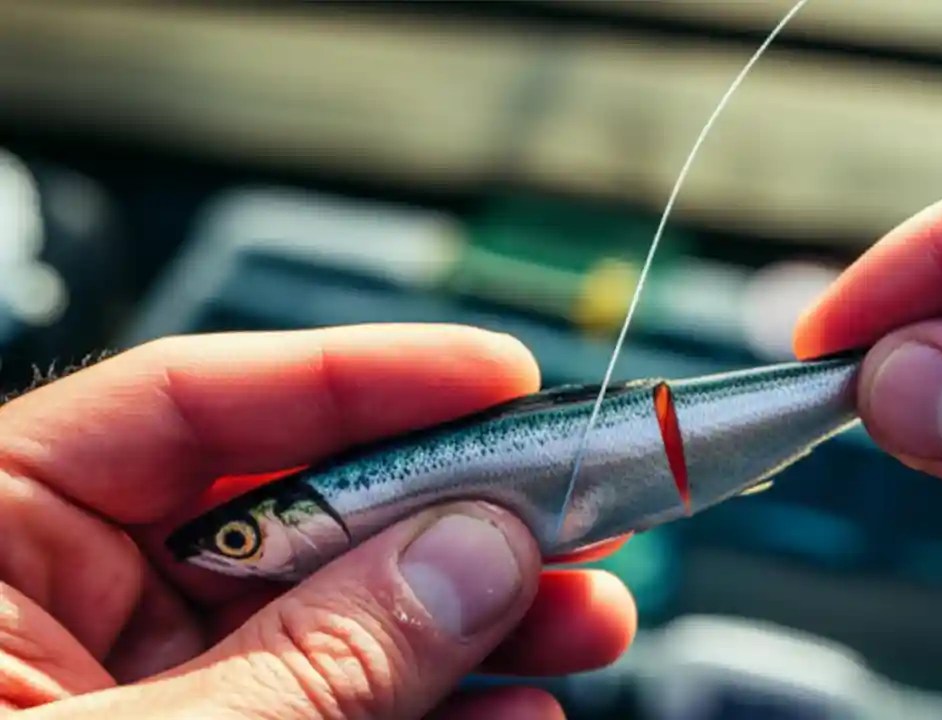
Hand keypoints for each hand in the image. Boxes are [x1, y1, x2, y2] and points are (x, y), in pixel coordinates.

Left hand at [0, 325, 635, 717]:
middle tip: (575, 511)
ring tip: (582, 620)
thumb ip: (318, 665)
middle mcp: (58, 602)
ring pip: (332, 617)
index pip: (192, 405)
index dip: (361, 377)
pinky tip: (516, 713)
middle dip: (449, 511)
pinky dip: (429, 715)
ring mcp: (137, 692)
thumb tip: (477, 554)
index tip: (497, 378)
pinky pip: (331, 711)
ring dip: (470, 620)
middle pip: (292, 509)